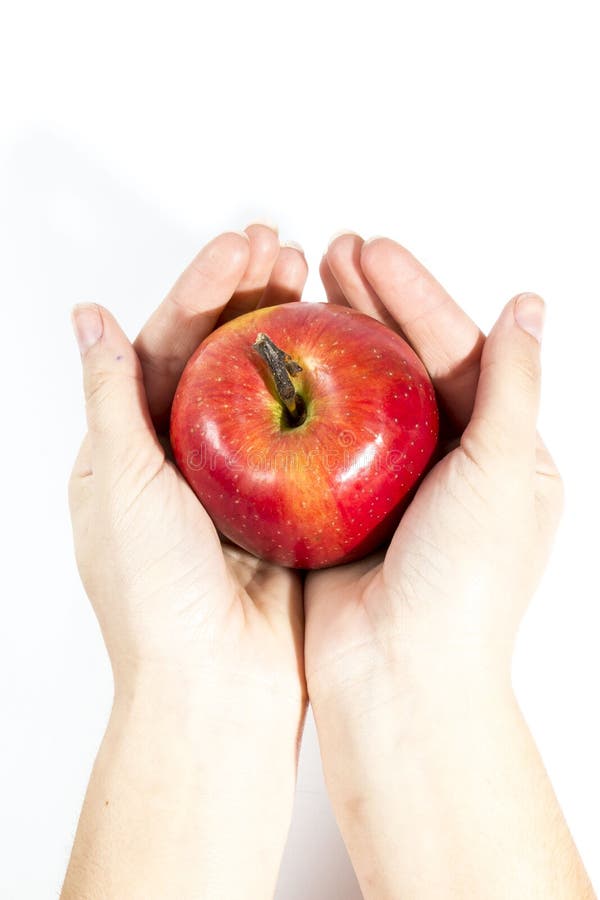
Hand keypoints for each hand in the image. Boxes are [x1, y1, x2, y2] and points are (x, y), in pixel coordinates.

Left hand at [64, 225, 308, 898]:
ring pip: (262, 387)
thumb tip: (89, 316)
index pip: (163, 348)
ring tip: (314, 276)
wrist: (217, 687)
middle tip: (284, 246)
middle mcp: (182, 456)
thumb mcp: (121, 486)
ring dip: (285, 331)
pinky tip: (341, 351)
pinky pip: (300, 433)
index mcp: (130, 449)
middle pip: (215, 357)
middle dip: (246, 295)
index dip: (199, 292)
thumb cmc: (154, 597)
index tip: (240, 248)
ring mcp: (236, 478)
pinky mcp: (282, 502)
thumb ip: (111, 398)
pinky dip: (316, 390)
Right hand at [305, 232, 561, 704]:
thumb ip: (515, 387)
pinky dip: (304, 397)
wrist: (401, 678)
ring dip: (334, 340)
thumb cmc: (465, 586)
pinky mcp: (343, 507)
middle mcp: (447, 461)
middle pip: (405, 362)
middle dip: (372, 304)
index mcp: (499, 450)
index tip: (375, 253)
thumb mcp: (506, 474)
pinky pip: (322, 437)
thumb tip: (529, 306)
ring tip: (303, 287)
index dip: (417, 296)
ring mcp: (390, 483)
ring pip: (359, 393)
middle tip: (335, 253)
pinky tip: (278, 361)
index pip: (457, 351)